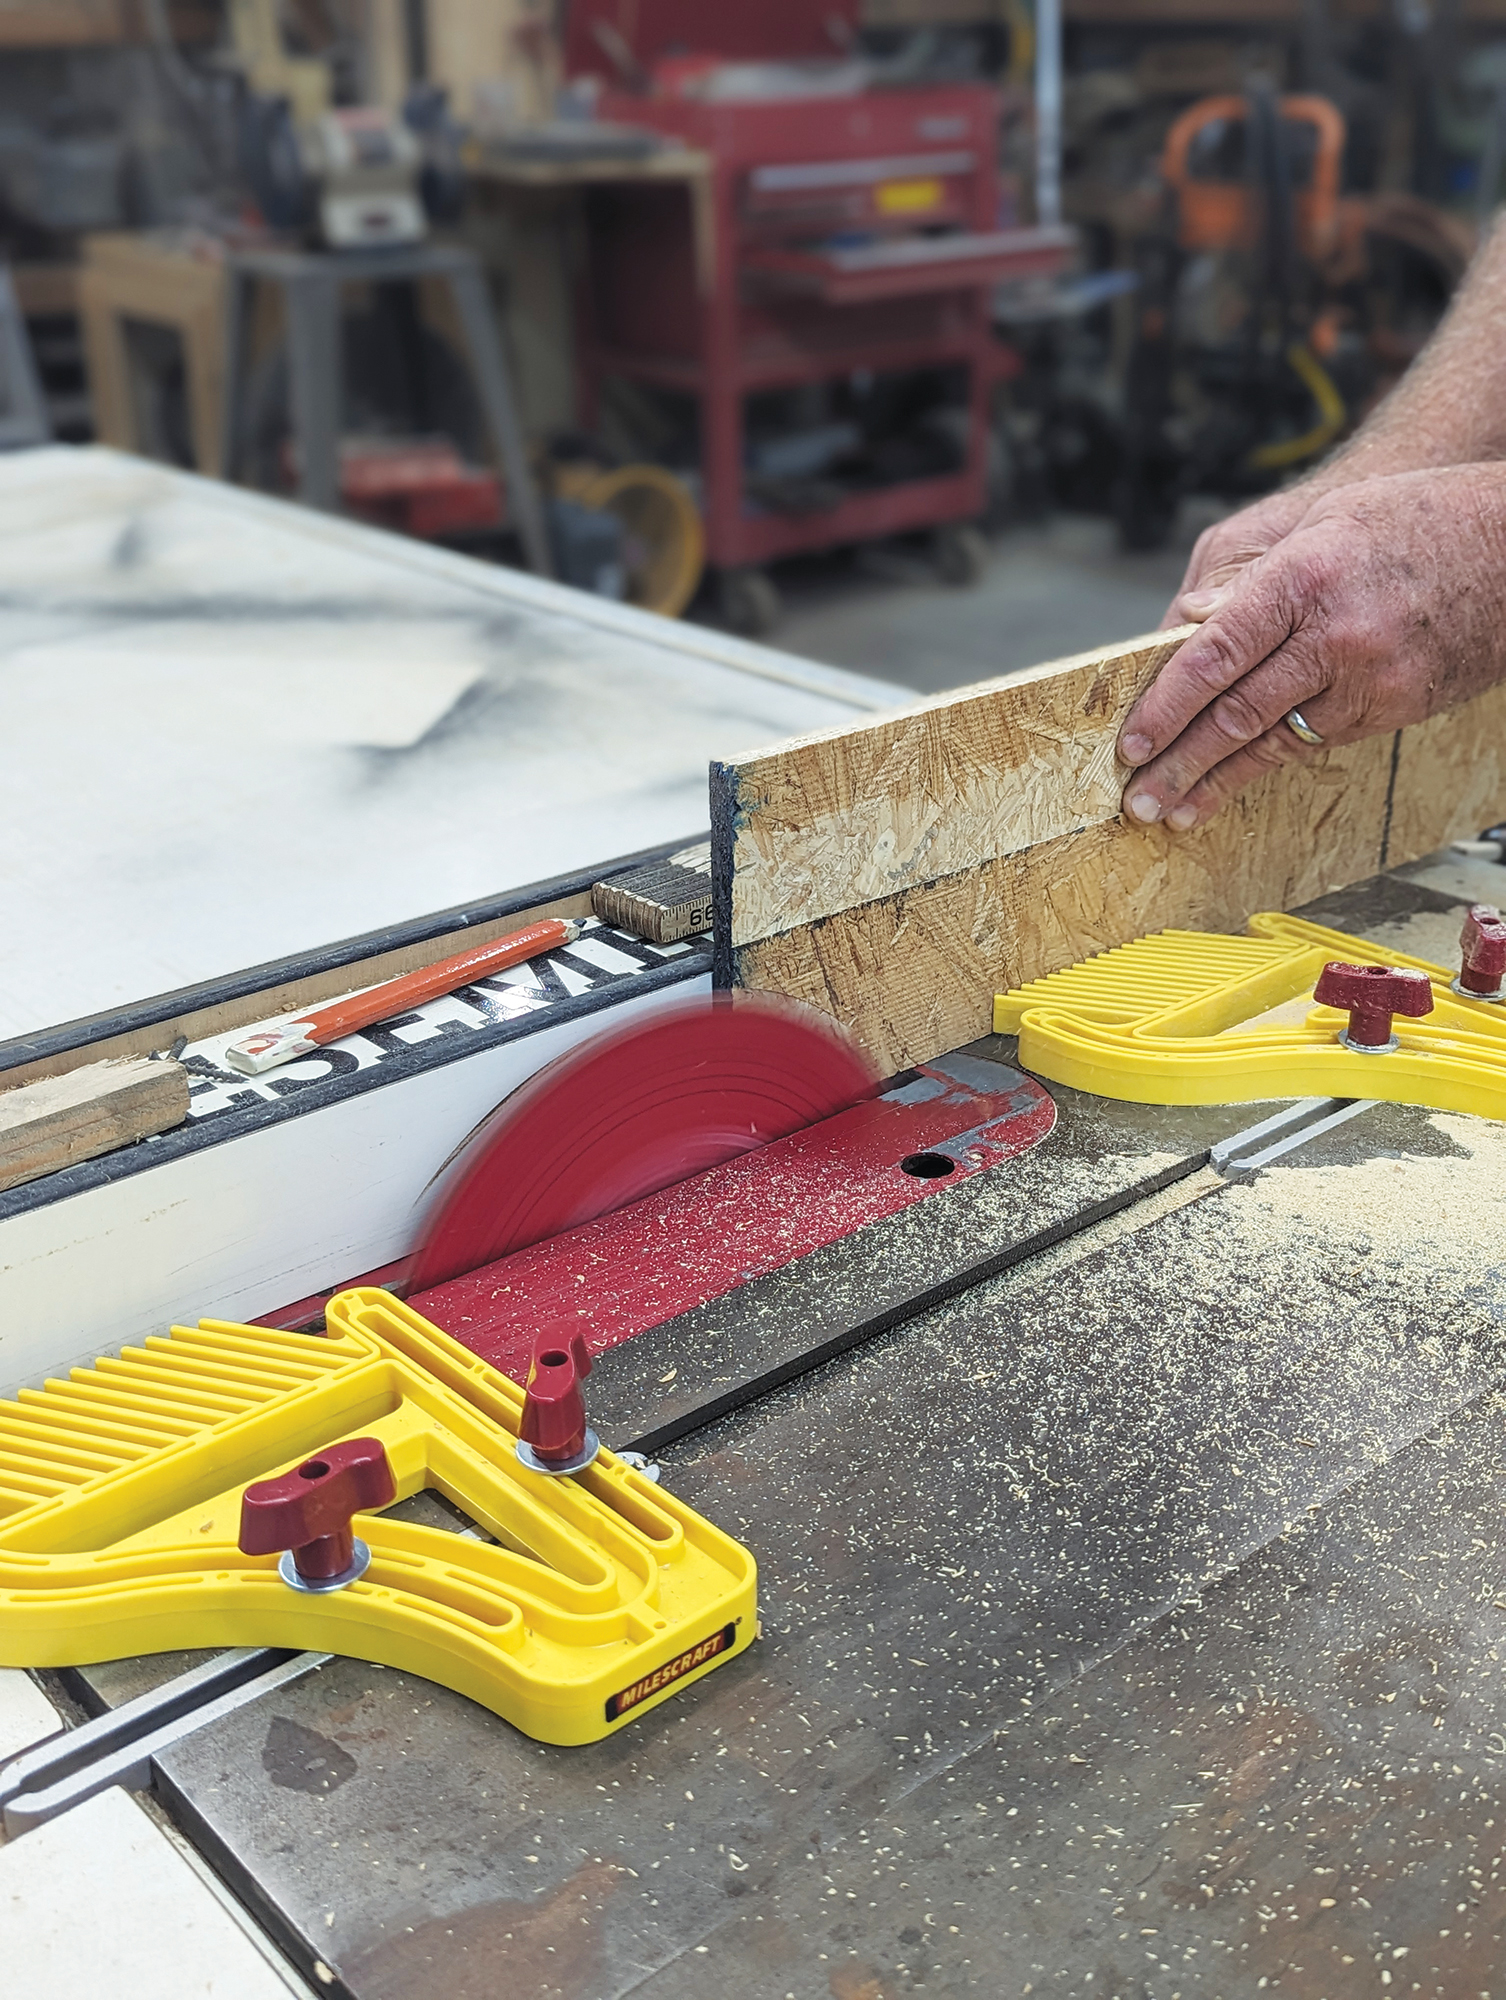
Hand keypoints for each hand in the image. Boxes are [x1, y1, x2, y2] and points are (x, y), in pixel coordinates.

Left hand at [1119, 464, 1505, 828]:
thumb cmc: (1414, 519)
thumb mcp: (1322, 523)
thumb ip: (1248, 578)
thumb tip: (1188, 624)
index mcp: (1305, 578)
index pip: (1214, 655)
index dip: (1165, 706)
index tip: (1131, 742)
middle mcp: (1335, 636)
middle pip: (1236, 713)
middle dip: (1179, 763)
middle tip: (1138, 800)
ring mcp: (1368, 679)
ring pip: (1273, 741)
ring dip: (1217, 782)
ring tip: (1175, 812)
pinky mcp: (1391, 708)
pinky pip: (1315, 740)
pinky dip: (1269, 763)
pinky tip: (1233, 784)